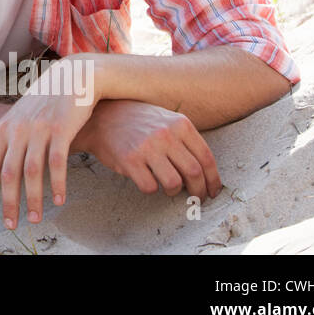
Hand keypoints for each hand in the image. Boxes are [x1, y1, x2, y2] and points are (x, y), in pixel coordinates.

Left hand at [0, 57, 96, 228]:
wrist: (74, 75)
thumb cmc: (48, 99)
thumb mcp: (22, 115)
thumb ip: (11, 136)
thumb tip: (1, 163)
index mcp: (5, 128)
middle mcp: (18, 129)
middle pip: (7, 173)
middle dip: (7, 202)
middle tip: (10, 225)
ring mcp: (38, 128)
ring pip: (31, 172)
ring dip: (33, 199)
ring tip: (34, 219)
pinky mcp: (61, 128)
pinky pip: (57, 162)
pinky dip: (57, 184)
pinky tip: (59, 201)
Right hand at [76, 99, 221, 199]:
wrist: (100, 116)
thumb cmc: (137, 121)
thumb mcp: (165, 120)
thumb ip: (185, 140)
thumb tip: (206, 173)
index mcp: (180, 124)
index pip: (206, 158)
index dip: (213, 180)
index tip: (212, 191)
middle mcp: (166, 134)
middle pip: (194, 173)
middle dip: (198, 191)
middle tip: (196, 198)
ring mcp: (147, 147)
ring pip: (174, 183)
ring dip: (174, 192)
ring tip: (170, 189)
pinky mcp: (129, 160)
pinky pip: (150, 187)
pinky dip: (152, 189)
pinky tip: (148, 181)